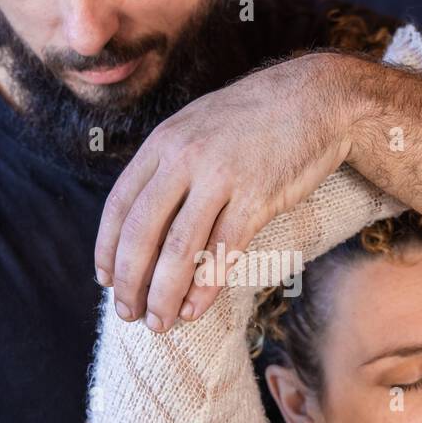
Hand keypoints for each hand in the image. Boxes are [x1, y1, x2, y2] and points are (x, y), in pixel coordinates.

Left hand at [94, 53, 352, 331]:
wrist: (315, 99)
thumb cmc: (253, 120)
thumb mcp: (196, 127)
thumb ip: (167, 164)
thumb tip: (144, 218)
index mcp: (163, 143)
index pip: (120, 205)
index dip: (107, 249)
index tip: (106, 281)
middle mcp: (184, 158)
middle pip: (142, 232)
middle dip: (131, 282)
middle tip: (128, 314)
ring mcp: (221, 177)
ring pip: (179, 249)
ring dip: (164, 294)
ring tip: (160, 323)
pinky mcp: (257, 197)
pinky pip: (223, 251)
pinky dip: (206, 286)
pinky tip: (196, 309)